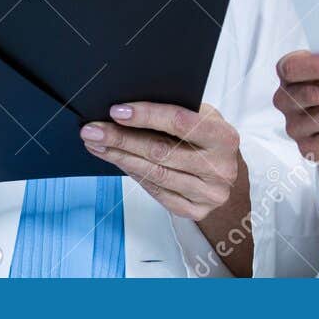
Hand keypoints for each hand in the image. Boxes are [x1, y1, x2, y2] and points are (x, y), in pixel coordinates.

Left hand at [81, 102, 244, 222]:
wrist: (225, 172)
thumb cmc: (208, 137)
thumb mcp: (204, 117)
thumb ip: (178, 111)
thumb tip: (130, 107)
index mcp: (225, 138)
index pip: (181, 123)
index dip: (147, 116)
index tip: (117, 111)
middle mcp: (220, 169)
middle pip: (161, 151)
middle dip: (122, 138)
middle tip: (93, 130)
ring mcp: (208, 194)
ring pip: (154, 174)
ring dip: (120, 157)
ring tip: (97, 144)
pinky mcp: (194, 211)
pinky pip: (155, 191)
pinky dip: (132, 173)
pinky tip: (116, 160)